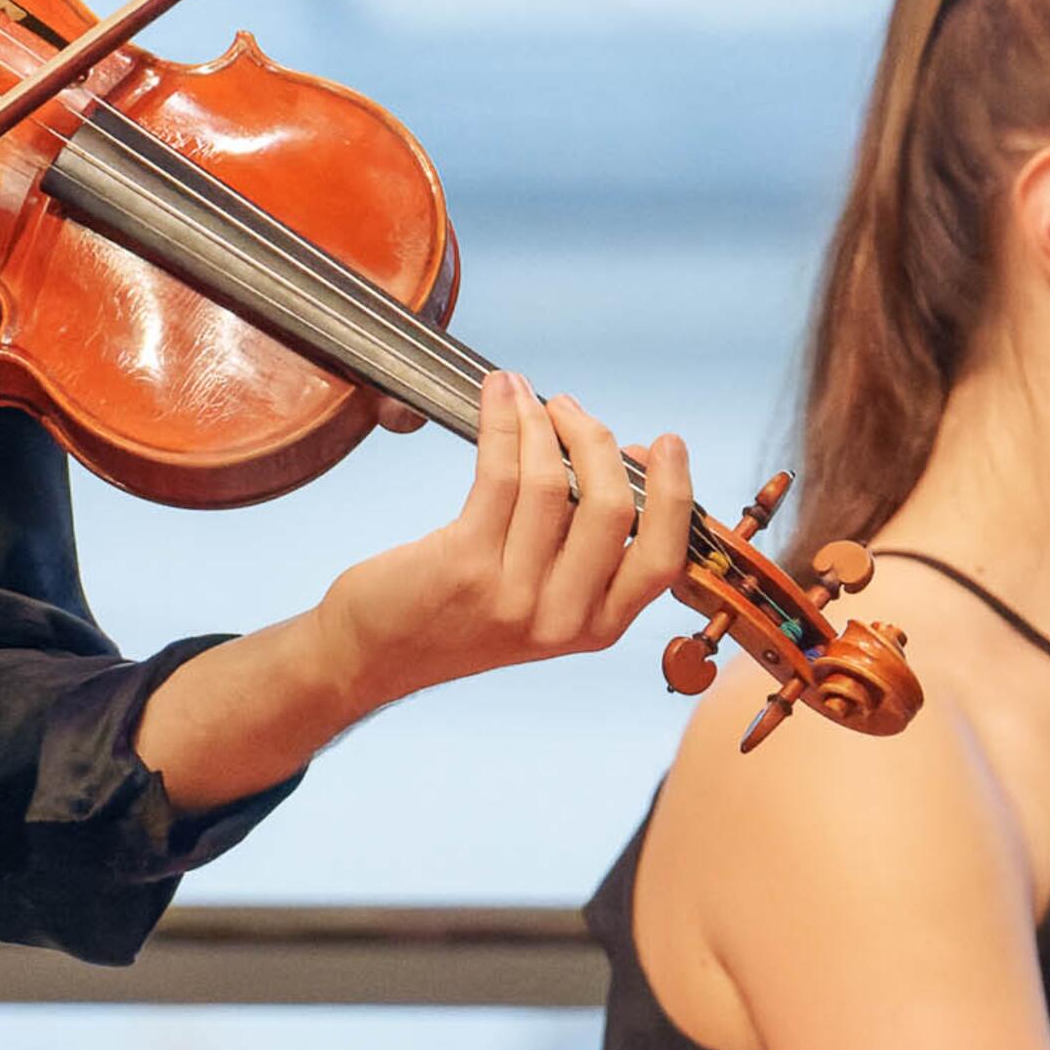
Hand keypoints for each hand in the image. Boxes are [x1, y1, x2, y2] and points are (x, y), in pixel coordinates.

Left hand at [315, 370, 689, 701]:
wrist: (377, 653)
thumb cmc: (459, 614)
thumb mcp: (543, 600)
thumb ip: (584, 548)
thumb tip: (622, 463)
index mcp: (596, 627)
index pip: (661, 559)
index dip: (672, 494)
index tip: (663, 445)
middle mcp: (561, 618)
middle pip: (613, 508)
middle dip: (597, 441)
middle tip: (568, 409)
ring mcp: (513, 596)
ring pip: (554, 483)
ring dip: (542, 422)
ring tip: (525, 395)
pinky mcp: (464, 565)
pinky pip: (501, 474)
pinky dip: (505, 422)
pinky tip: (499, 395)